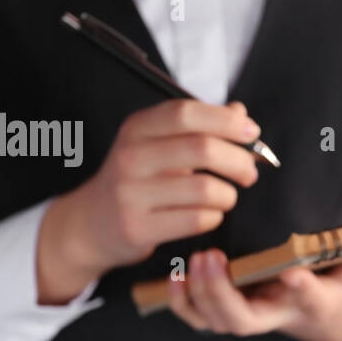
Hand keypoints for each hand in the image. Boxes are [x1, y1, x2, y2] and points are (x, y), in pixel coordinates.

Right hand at [36, 100, 260, 303]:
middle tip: (249, 172)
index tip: (251, 132)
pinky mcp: (137, 228)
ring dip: (228, 195)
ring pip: (204, 189)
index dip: (225, 120)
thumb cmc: (135, 180)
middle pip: (201, 149)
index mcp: (137, 128)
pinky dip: (214, 217)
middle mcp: (130, 157)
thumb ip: (197, 127)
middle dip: (238, 160)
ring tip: (226, 197)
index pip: (185, 113)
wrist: (89, 223)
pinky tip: (209, 215)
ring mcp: (131, 194)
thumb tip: (240, 112)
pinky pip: (196, 220)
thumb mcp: (155, 144)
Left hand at [168, 198, 341, 340]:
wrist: (333, 315)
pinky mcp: (233, 309)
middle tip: (210, 259)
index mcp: (321, 301)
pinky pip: (201, 317)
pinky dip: (183, 303)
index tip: (292, 273)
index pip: (311, 300)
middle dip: (223, 295)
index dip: (302, 291)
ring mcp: (254, 314)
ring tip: (189, 263)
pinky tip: (173, 276)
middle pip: (245, 321)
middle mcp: (281, 314)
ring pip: (217, 322)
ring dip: (198, 297)